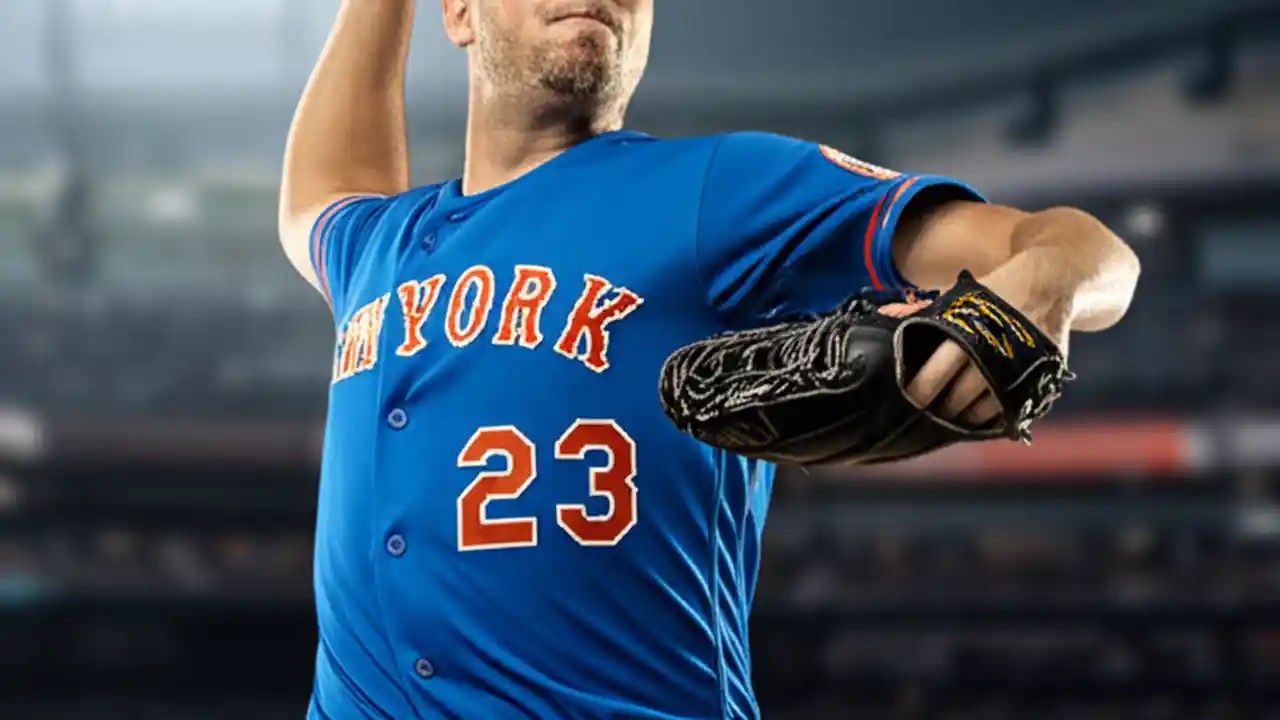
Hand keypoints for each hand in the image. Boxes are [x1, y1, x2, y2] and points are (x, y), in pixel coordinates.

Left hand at [878, 274, 1064, 429]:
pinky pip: (1010, 411)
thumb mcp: (957, 297)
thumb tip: (885, 318)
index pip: (935, 376)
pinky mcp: (1040, 380)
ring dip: (965, 416)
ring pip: (983, 410)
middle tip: (929, 412)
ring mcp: (1019, 371)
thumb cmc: (993, 293)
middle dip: (940, 409)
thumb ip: (923, 313)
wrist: (1049, 283)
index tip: (908, 400)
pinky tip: (981, 414)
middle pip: (957, 398)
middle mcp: (992, 356)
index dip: (919, 392)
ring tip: (954, 415)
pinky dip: (992, 417)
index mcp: (966, 335)